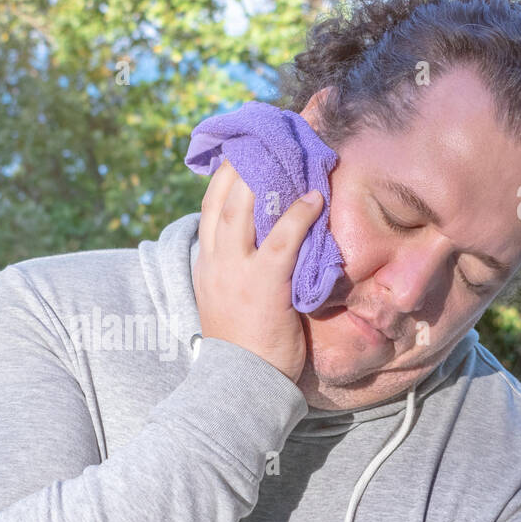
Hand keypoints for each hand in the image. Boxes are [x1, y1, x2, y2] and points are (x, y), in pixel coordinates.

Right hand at [193, 160, 321, 383]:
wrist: (237, 385)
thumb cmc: (243, 348)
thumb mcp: (228, 301)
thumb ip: (237, 271)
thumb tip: (264, 248)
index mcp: (205, 263)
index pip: (210, 205)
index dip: (227, 174)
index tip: (245, 150)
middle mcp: (215, 260)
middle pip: (224, 195)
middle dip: (246, 159)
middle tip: (270, 135)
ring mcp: (236, 269)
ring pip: (245, 208)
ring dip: (270, 175)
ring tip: (294, 153)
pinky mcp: (264, 282)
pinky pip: (282, 239)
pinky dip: (299, 215)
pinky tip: (315, 198)